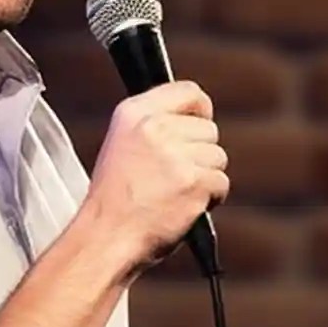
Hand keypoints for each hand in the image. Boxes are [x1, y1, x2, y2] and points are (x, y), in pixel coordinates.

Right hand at [81, 81, 228, 270]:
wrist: (106, 235)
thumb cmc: (114, 198)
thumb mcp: (122, 143)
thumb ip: (154, 125)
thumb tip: (194, 121)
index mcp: (133, 113)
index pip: (187, 91)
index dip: (200, 109)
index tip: (199, 124)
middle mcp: (154, 128)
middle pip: (209, 129)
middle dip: (201, 152)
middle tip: (176, 175)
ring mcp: (175, 155)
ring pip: (218, 157)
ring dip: (206, 177)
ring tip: (177, 191)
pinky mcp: (193, 182)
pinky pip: (221, 183)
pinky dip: (210, 198)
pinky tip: (185, 205)